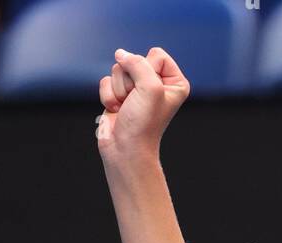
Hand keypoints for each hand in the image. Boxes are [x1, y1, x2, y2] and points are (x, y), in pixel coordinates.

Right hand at [97, 47, 189, 162]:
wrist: (126, 150)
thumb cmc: (143, 124)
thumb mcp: (149, 87)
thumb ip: (137, 62)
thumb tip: (120, 54)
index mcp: (174, 83)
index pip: (157, 54)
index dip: (148, 70)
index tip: (150, 94)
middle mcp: (157, 84)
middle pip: (135, 59)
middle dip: (131, 80)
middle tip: (135, 102)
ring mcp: (137, 89)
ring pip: (119, 69)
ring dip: (120, 89)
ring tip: (127, 107)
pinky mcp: (119, 94)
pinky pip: (107, 80)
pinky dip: (109, 95)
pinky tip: (117, 110)